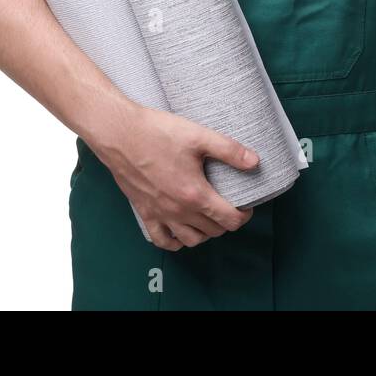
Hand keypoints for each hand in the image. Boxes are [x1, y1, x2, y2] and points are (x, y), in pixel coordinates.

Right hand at [93, 107, 259, 250]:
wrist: (120, 135)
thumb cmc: (159, 133)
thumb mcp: (199, 136)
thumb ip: (230, 151)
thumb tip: (255, 162)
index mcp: (195, 194)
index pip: (228, 219)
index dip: (243, 216)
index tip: (247, 206)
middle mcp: (178, 211)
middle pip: (212, 231)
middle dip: (226, 222)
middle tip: (230, 206)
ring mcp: (159, 215)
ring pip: (190, 240)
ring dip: (205, 233)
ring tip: (211, 217)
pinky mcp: (144, 213)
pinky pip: (162, 240)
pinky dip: (175, 241)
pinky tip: (181, 230)